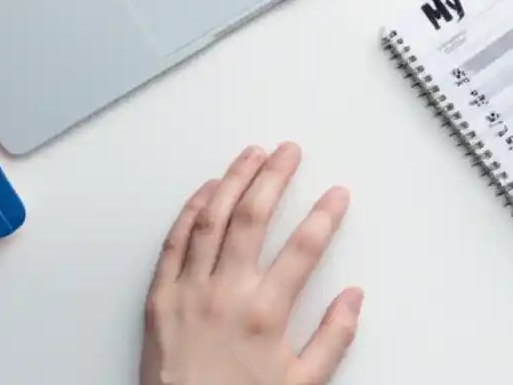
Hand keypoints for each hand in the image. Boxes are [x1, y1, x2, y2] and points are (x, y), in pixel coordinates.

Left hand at [141, 143, 361, 384]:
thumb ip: (332, 338)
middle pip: (253, 218)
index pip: (304, 247)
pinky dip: (190, 210)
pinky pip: (174, 243)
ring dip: (233, 180)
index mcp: (265, 313)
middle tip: (290, 151)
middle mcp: (225, 293)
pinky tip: (206, 191)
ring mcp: (188, 291)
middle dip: (274, 177)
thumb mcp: (302, 384)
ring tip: (251, 155)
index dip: (325, 215)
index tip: (337, 194)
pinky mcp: (159, 298)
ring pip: (212, 220)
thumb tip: (353, 298)